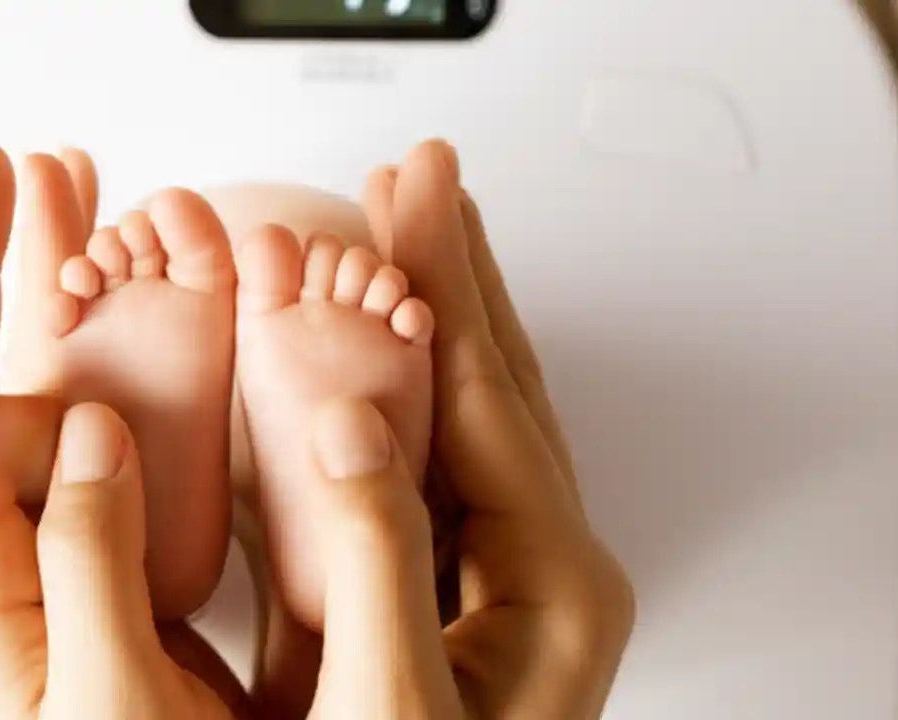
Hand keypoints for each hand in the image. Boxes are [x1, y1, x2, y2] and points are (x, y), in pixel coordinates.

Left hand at [0, 141, 246, 718]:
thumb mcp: (108, 696)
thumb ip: (89, 563)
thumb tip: (90, 431)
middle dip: (23, 260)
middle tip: (52, 169)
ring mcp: (51, 536)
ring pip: (56, 389)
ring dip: (79, 299)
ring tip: (107, 217)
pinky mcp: (102, 539)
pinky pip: (112, 431)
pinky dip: (135, 361)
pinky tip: (154, 316)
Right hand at [256, 140, 635, 718]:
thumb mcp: (392, 703)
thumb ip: (375, 559)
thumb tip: (345, 418)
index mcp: (552, 586)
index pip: (495, 397)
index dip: (449, 287)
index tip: (417, 199)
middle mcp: (543, 568)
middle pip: (499, 381)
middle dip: (456, 273)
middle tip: (422, 182)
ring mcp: (502, 575)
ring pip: (470, 411)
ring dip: (434, 315)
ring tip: (403, 235)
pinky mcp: (452, 587)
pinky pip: (431, 460)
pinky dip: (400, 387)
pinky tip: (372, 349)